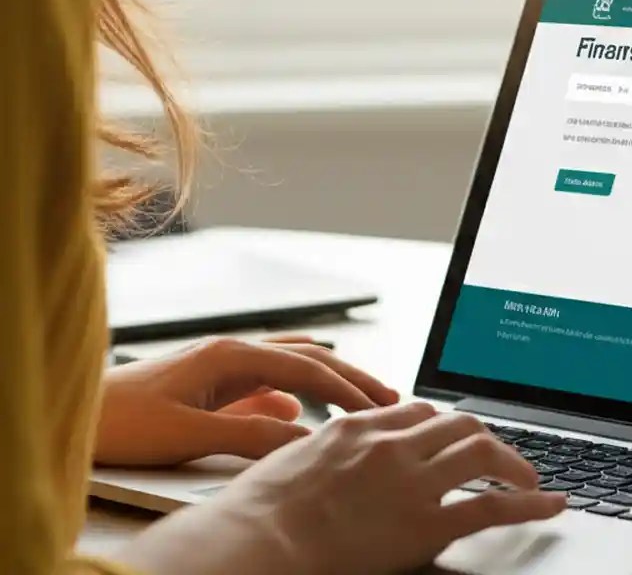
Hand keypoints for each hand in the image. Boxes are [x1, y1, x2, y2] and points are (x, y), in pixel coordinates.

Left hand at [96, 335, 399, 465]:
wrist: (76, 417)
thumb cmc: (122, 422)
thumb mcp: (190, 434)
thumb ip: (252, 436)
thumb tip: (307, 443)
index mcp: (230, 356)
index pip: (308, 370)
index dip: (348, 391)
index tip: (380, 412)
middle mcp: (231, 353)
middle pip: (309, 358)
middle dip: (352, 379)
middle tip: (390, 400)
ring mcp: (221, 366)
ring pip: (292, 366)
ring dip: (329, 382)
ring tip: (360, 400)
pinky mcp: (211, 384)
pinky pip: (268, 380)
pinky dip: (298, 391)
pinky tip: (302, 411)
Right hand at [115, 403, 567, 574]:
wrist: (253, 546)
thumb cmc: (254, 517)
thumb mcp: (284, 464)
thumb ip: (317, 452)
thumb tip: (320, 454)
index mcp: (356, 429)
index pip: (414, 411)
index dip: (440, 425)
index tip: (451, 436)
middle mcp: (390, 444)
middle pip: (456, 423)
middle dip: (484, 438)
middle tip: (498, 457)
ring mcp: (412, 481)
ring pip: (481, 453)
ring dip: (514, 463)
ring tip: (530, 479)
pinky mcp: (426, 523)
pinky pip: (491, 507)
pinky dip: (529, 503)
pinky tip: (548, 504)